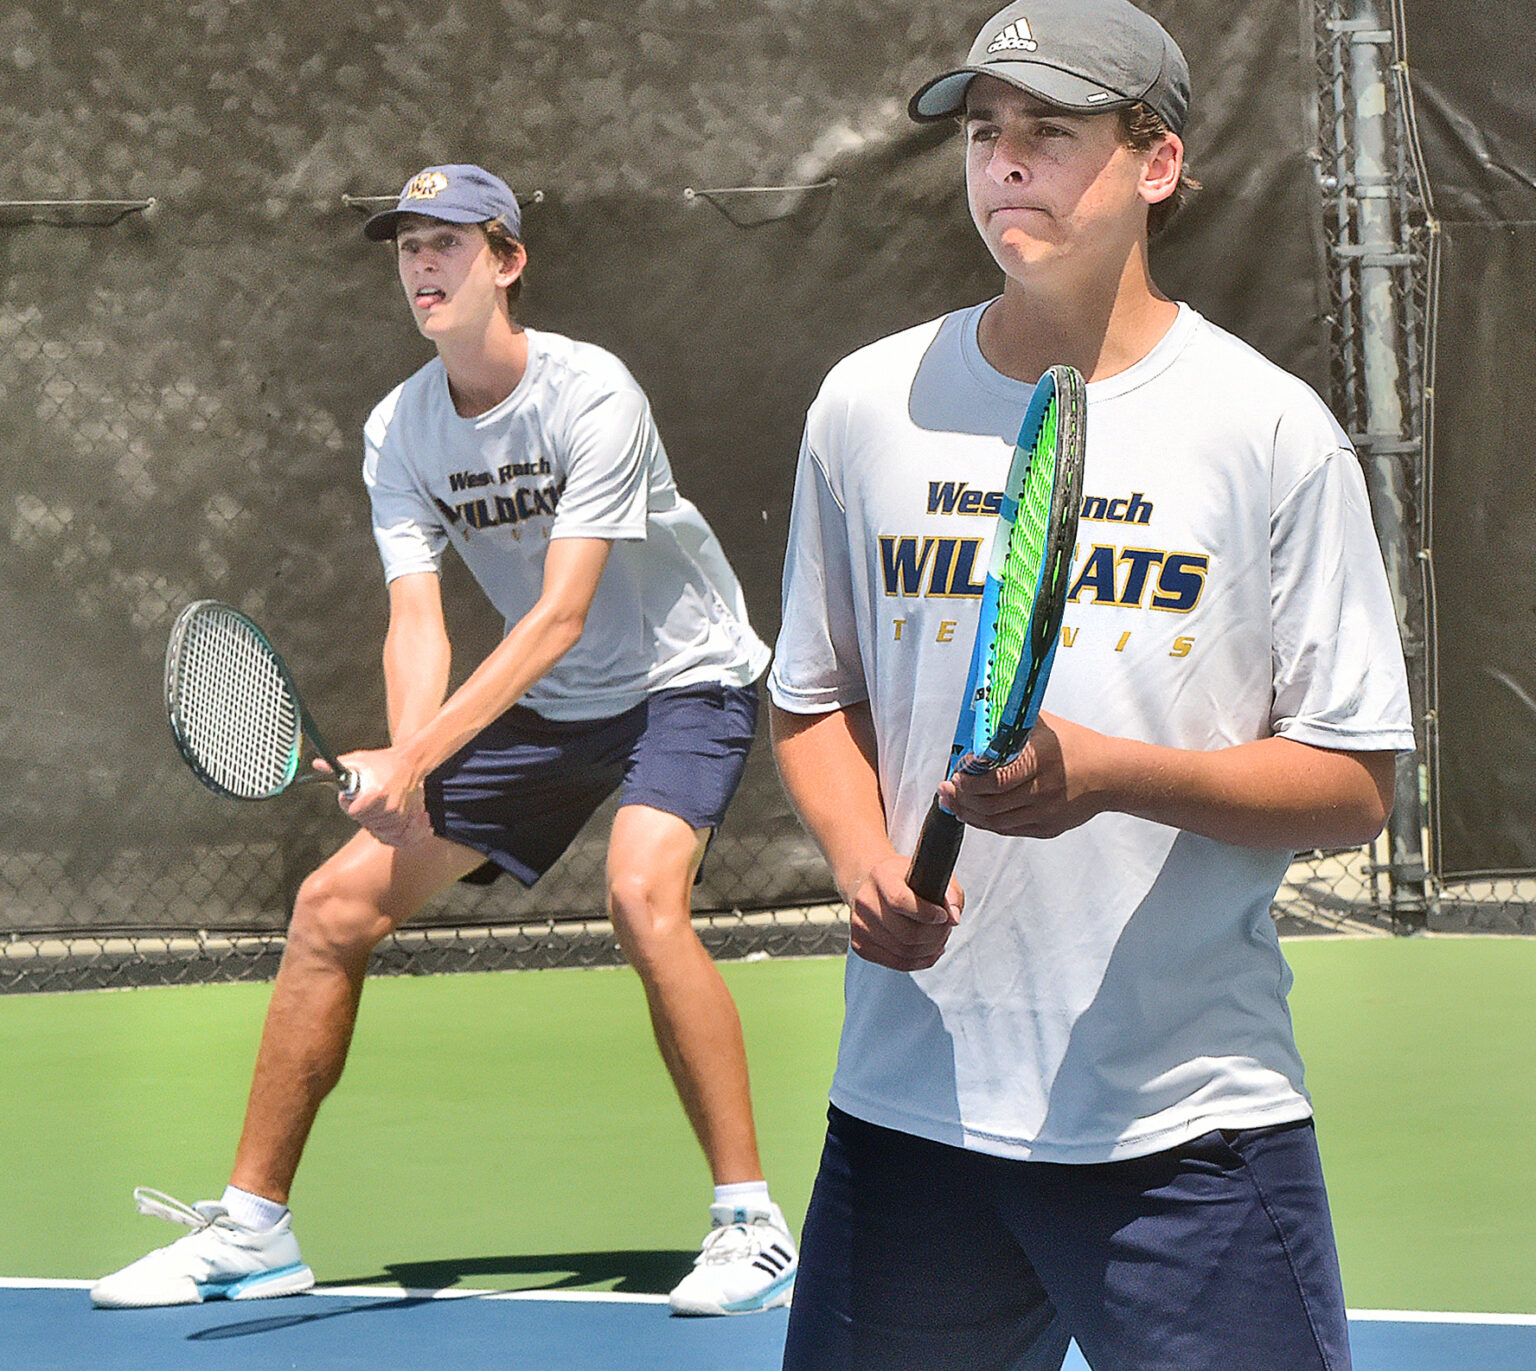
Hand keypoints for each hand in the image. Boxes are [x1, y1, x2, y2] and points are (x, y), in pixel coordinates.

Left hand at [320, 749, 432, 847]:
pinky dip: (382, 821)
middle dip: (358, 809)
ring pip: (374, 824)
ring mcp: (397, 813)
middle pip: (362, 819)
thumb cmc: (385, 761)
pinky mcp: (404, 816)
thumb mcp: (360, 760)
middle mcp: (387, 805)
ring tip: (373, 801)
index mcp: (375, 793)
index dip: (347, 804)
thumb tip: (317, 764)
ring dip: (370, 816)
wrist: (411, 762)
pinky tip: (381, 808)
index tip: (348, 797)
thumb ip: (337, 765)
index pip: (354, 812)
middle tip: (362, 797)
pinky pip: (386, 827)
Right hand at [847, 853, 962, 971]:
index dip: (927, 914)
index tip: (943, 915)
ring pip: (905, 952)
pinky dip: (920, 960)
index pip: (900, 901)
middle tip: (945, 927)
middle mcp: (865, 900)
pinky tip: (927, 947)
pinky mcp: (860, 945)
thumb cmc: (907, 880)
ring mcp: (859, 925)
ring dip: (930, 948)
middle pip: (906, 934)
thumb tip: (954, 918)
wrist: (874, 886)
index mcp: (881, 876)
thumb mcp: (931, 874)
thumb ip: (950, 892)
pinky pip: (899, 964)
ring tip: (937, 936)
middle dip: (935, 935)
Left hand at [939, 713, 1108, 839]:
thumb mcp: (1045, 724)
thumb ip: (1013, 722)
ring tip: (953, 802)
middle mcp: (1043, 789)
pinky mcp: (1048, 828)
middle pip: (992, 803)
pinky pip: (1009, 830)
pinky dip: (987, 823)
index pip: (997, 778)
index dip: (971, 780)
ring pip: (997, 821)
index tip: (956, 771)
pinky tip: (973, 813)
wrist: (1111, 775)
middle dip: (962, 798)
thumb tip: (982, 712)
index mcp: (1041, 759)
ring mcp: (1046, 812)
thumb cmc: (1076, 746)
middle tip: (946, 788)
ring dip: (969, 813)